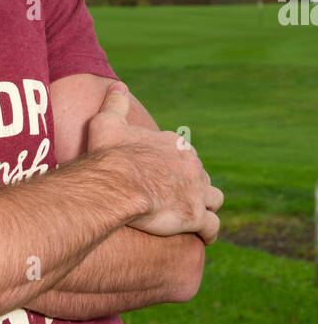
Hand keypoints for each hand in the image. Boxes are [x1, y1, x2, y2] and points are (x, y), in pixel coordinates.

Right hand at [87, 82, 223, 242]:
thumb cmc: (109, 156)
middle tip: (178, 199)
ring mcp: (196, 191)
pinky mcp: (195, 216)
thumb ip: (115, 104)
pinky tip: (204, 238)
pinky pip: (212, 227)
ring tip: (196, 217)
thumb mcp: (107, 123)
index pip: (184, 155)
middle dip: (194, 186)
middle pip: (201, 176)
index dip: (175, 167)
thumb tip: (118, 85)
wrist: (115, 184)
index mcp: (174, 146)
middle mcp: (191, 166)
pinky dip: (209, 233)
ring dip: (208, 207)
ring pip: (215, 199)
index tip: (164, 176)